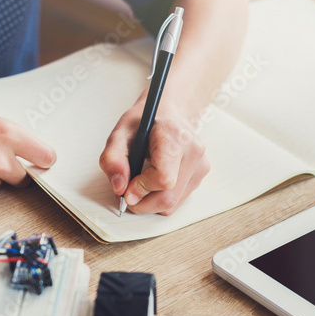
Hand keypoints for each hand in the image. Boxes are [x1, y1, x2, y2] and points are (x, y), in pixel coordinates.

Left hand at [99, 98, 208, 214]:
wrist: (169, 111)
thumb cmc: (146, 120)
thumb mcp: (120, 132)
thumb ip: (113, 159)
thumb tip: (119, 187)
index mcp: (174, 135)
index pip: (163, 178)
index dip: (141, 189)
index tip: (126, 188)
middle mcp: (193, 151)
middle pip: (168, 198)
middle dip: (142, 203)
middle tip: (127, 194)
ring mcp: (201, 164)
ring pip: (173, 204)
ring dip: (150, 203)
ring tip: (139, 185)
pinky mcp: (201, 175)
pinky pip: (178, 201)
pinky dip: (161, 199)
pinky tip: (154, 182)